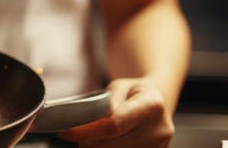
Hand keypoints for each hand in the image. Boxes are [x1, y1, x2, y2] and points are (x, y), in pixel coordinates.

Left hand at [60, 77, 174, 147]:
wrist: (158, 101)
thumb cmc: (134, 91)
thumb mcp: (119, 86)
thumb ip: (107, 103)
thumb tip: (91, 121)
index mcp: (151, 105)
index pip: (113, 124)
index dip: (87, 131)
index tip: (66, 132)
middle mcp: (159, 129)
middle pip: (112, 145)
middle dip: (87, 141)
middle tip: (74, 134)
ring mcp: (160, 146)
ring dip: (96, 147)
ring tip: (88, 137)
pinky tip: (101, 142)